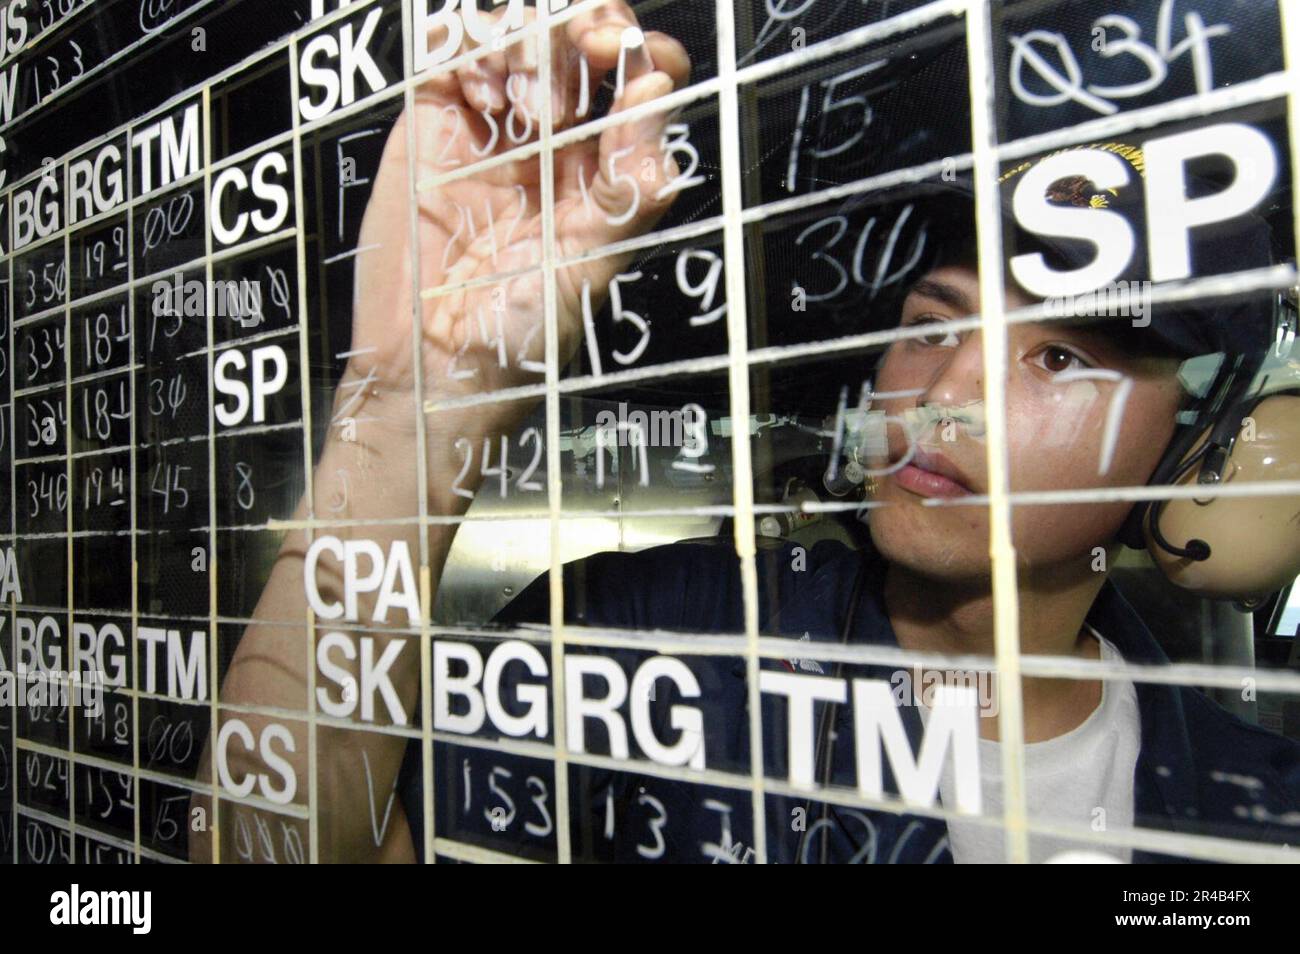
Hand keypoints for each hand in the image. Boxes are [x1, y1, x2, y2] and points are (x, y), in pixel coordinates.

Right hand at [347, 1, 690, 432]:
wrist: (432, 366)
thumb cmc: (520, 333)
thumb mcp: (593, 262)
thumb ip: (630, 184)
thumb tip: (658, 94)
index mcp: (601, 167)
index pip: (636, 78)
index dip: (638, 53)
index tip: (630, 62)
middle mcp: (551, 138)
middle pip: (579, 36)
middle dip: (590, 24)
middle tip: (588, 49)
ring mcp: (489, 125)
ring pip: (519, 32)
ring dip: (531, 42)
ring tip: (527, 105)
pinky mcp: (431, 122)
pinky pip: (449, 53)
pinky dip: (470, 48)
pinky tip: (483, 95)